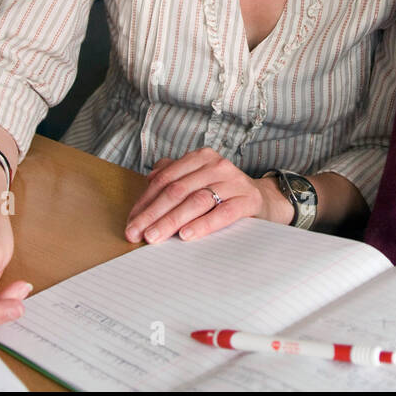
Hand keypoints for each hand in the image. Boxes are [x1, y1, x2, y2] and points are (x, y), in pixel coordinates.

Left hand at [124, 147, 290, 243]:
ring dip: (172, 221)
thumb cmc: (223, 192)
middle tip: (136, 233)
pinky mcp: (249, 200)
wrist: (264, 200)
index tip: (131, 222)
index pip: (165, 179)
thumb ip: (174, 175)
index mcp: (201, 158)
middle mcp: (217, 165)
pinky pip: (223, 213)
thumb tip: (148, 181)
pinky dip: (203, 224)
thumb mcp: (199, 179)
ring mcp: (234, 181)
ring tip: (155, 237)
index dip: (145, 202)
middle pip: (177, 190)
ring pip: (197, 200)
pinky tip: (187, 235)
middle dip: (153, 214)